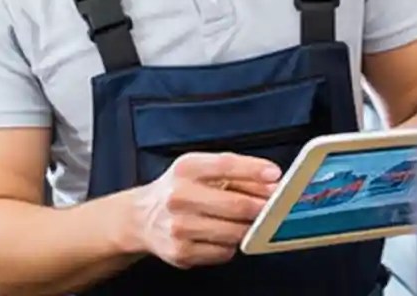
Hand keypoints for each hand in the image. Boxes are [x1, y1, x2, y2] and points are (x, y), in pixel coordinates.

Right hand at [128, 152, 282, 269]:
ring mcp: (179, 227)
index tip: (275, 175)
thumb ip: (236, 174)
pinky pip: (224, 252)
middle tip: (274, 208)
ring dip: (247, 228)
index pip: (225, 165)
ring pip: (234, 232)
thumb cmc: (178, 190)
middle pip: (235, 204)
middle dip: (262, 207)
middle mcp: (179, 196)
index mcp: (185, 169)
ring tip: (243, 221)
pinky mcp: (181, 252)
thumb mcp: (200, 170)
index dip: (254, 169)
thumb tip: (270, 185)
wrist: (141, 218)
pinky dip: (230, 245)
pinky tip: (221, 235)